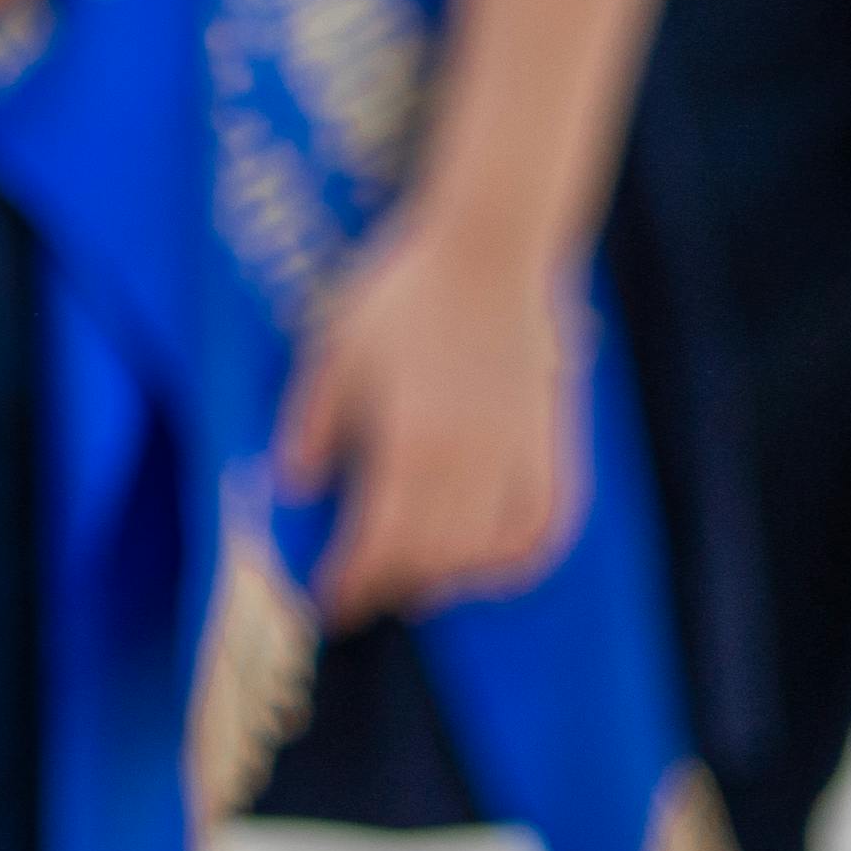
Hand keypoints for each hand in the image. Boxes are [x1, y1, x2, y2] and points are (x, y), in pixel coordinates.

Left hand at [277, 213, 587, 622]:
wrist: (489, 251)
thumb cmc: (400, 295)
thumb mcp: (333, 350)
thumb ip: (314, 423)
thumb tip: (294, 486)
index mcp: (412, 441)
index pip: (381, 541)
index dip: (351, 580)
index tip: (325, 599)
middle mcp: (473, 461)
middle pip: (433, 557)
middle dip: (391, 585)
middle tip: (359, 594)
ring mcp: (522, 457)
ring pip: (490, 552)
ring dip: (450, 579)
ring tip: (413, 581)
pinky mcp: (557, 446)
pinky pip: (545, 527)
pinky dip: (517, 559)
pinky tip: (488, 563)